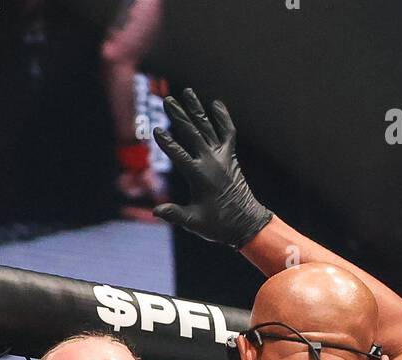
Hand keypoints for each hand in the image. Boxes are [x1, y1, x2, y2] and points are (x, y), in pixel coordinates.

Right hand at [152, 88, 272, 248]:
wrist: (245, 223)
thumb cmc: (218, 225)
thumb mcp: (193, 222)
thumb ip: (175, 214)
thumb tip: (156, 211)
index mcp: (199, 176)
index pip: (179, 155)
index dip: (167, 143)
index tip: (156, 130)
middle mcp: (211, 161)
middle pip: (192, 133)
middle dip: (179, 116)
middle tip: (167, 100)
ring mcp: (222, 156)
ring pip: (207, 127)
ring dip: (196, 109)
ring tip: (187, 92)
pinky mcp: (230, 156)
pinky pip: (227, 132)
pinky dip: (222, 118)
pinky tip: (215, 104)